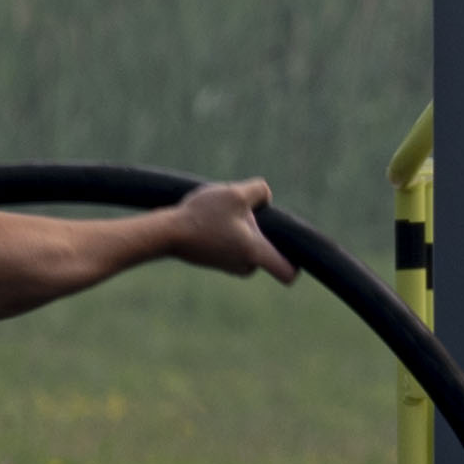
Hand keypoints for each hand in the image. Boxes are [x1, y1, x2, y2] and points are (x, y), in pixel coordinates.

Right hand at [159, 178, 287, 279]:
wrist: (165, 232)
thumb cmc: (202, 215)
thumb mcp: (235, 194)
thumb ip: (259, 191)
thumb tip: (266, 198)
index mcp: (256, 252)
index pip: (288, 273)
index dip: (297, 263)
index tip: (295, 251)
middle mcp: (244, 265)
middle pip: (267, 250)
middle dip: (261, 231)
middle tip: (242, 213)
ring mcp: (227, 265)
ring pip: (248, 245)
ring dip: (242, 229)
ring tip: (222, 213)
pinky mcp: (213, 259)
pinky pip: (231, 244)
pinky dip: (227, 232)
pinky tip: (210, 218)